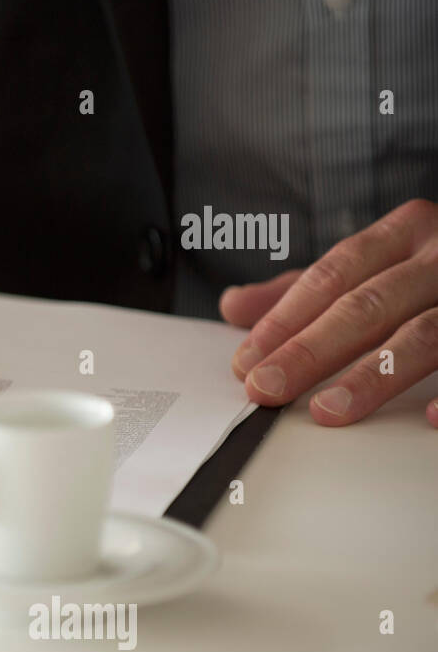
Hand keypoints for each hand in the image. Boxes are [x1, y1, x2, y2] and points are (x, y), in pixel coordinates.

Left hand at [219, 199, 437, 428]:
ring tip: (327, 410)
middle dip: (312, 350)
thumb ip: (303, 290)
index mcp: (406, 232)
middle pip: (369, 305)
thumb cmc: (432, 273)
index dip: (286, 319)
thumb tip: (234, 307)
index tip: (246, 360)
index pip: (332, 274)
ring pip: (425, 335)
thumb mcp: (370, 268)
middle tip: (266, 388)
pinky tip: (429, 418)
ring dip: (373, 377)